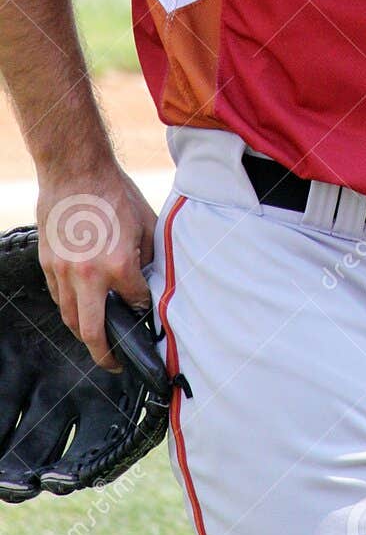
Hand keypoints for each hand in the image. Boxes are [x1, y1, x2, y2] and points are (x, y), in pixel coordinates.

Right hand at [35, 162, 157, 372]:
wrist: (74, 171)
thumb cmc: (114, 193)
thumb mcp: (145, 223)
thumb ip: (148, 258)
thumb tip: (149, 283)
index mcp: (117, 264)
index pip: (135, 304)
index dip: (144, 312)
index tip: (147, 316)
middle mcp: (87, 274)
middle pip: (92, 332)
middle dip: (105, 355)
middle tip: (115, 364)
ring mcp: (63, 271)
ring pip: (70, 319)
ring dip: (85, 334)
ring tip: (98, 341)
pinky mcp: (48, 264)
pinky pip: (60, 298)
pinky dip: (72, 308)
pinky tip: (83, 308)